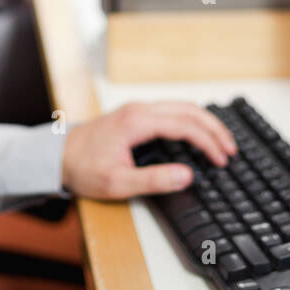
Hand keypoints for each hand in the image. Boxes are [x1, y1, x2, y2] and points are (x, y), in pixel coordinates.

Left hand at [61, 102, 237, 197]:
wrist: (57, 156)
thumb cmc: (83, 168)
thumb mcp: (118, 183)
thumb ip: (154, 180)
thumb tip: (186, 175)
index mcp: (137, 122)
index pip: (185, 126)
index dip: (208, 142)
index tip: (222, 160)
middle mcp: (140, 110)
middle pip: (189, 110)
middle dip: (214, 128)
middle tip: (232, 149)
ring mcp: (137, 109)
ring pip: (182, 107)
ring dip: (205, 122)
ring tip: (221, 142)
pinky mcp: (135, 114)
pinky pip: (172, 110)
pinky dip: (191, 121)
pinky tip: (198, 134)